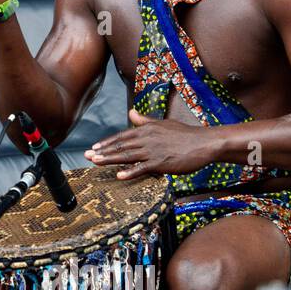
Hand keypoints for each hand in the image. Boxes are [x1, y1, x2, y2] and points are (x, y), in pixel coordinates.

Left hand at [84, 108, 221, 178]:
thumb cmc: (185, 134)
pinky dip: (130, 172)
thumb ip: (145, 121)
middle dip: (102, 151)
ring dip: (110, 159)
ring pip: (127, 156)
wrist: (204, 143)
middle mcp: (147, 139)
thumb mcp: (162, 123)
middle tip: (86, 156)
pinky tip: (119, 176)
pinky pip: (143, 168)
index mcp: (146, 129)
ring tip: (95, 162)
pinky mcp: (162, 163)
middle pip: (120, 146)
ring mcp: (154, 151)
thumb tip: (131, 113)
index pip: (122, 136)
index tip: (94, 148)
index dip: (107, 143)